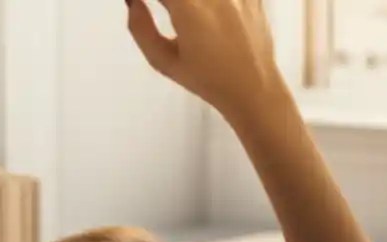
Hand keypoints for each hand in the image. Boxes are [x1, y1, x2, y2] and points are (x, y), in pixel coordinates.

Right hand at [127, 0, 284, 121]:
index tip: (138, 2)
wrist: (253, 88)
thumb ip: (141, 28)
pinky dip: (213, 5)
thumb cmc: (208, 80)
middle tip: (166, 10)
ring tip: (187, 14)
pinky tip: (211, 15)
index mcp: (189, 8)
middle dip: (171, 2)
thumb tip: (133, 2)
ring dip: (189, 4)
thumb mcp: (164, 62)